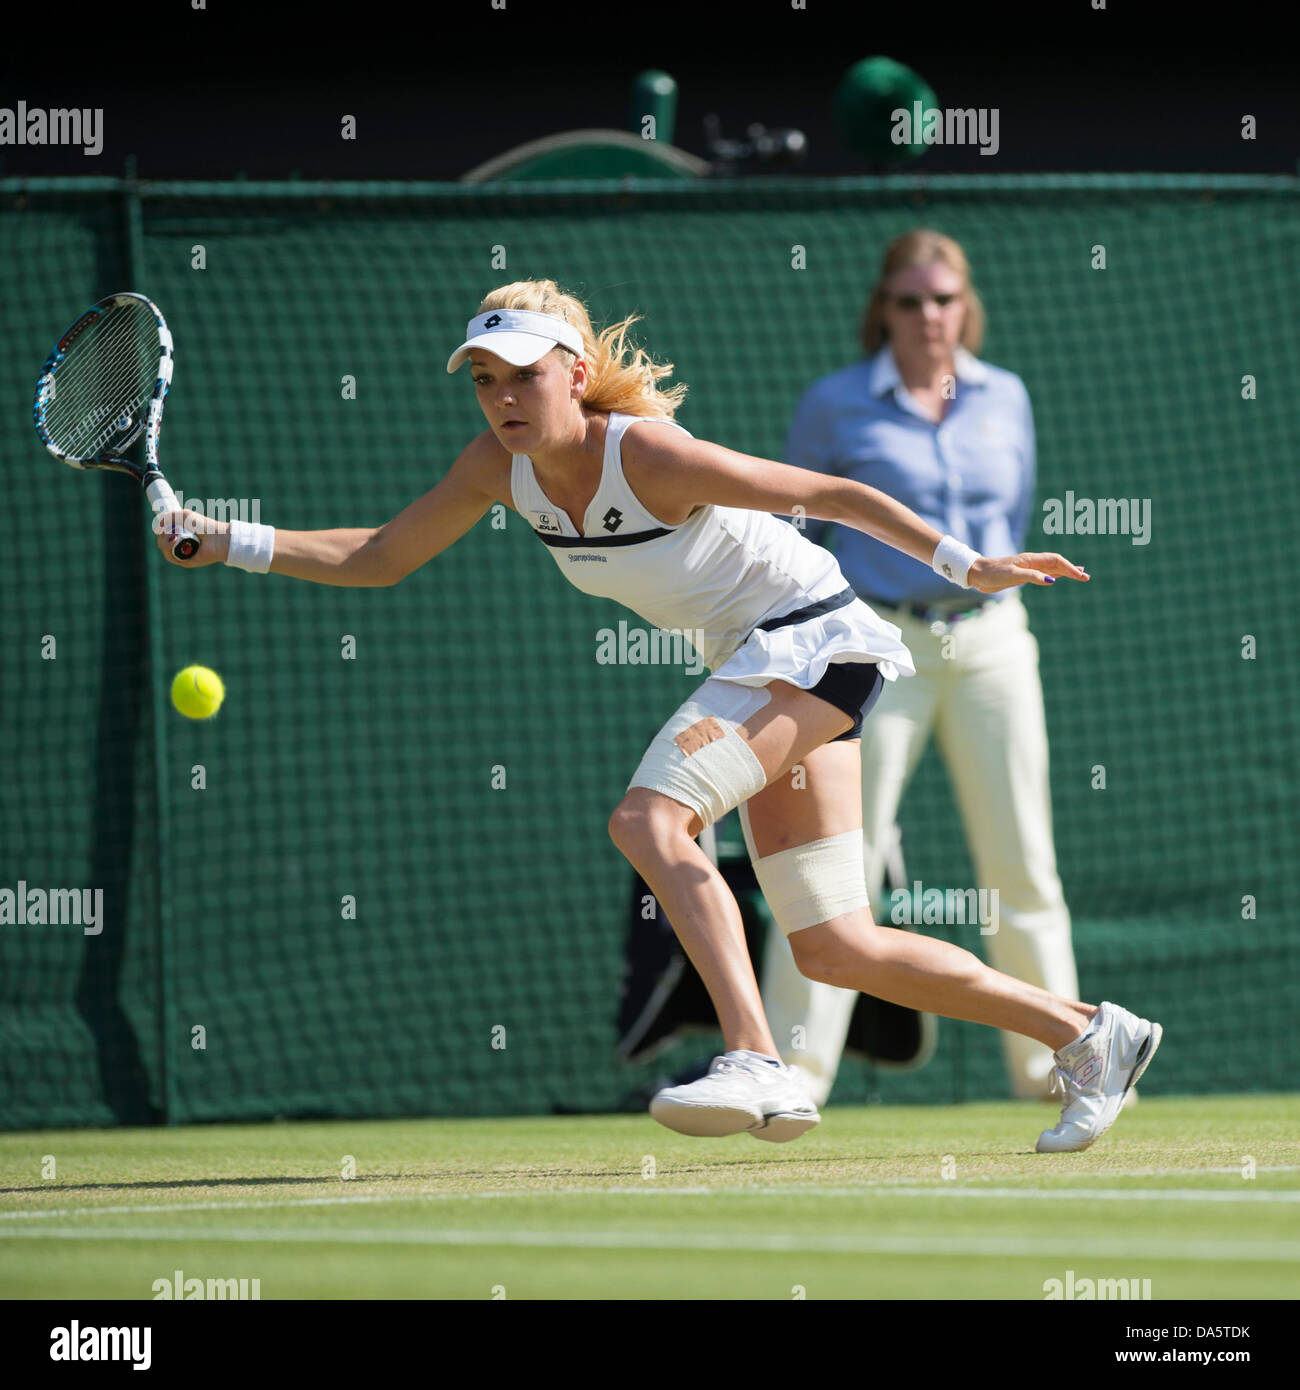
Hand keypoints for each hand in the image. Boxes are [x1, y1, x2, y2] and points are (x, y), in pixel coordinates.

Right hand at [153, 509, 229, 567]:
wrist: (217, 537)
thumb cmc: (204, 525)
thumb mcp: (184, 515)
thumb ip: (168, 517)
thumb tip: (155, 528)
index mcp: (180, 534)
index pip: (163, 534)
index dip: (161, 530)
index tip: (164, 524)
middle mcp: (180, 544)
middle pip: (161, 542)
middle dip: (162, 535)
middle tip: (173, 529)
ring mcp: (182, 553)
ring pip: (164, 549)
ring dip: (165, 541)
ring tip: (175, 534)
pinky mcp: (185, 562)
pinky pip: (170, 556)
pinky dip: (169, 548)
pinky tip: (174, 541)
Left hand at [968, 552, 1088, 593]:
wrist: (977, 574)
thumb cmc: (992, 573)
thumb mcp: (1012, 575)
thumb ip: (1032, 576)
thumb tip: (1052, 580)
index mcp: (1031, 559)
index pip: (1056, 561)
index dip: (1069, 568)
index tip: (1081, 576)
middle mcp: (1032, 562)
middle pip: (1057, 564)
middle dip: (1072, 570)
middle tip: (1086, 578)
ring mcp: (1028, 568)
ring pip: (1052, 568)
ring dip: (1066, 572)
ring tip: (1080, 575)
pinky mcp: (1023, 575)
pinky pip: (1043, 574)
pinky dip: (1054, 575)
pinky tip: (1059, 578)